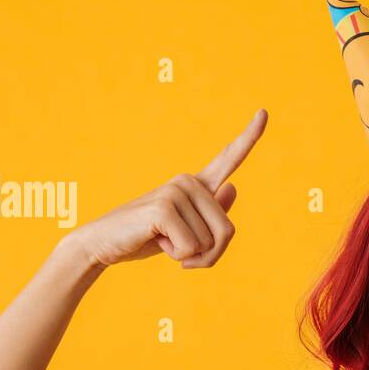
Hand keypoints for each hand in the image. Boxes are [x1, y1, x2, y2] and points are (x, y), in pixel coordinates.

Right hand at [67, 109, 267, 268]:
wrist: (103, 244)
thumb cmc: (147, 237)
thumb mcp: (186, 230)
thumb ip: (210, 215)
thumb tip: (233, 186)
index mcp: (196, 184)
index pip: (229, 158)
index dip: (250, 136)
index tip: (264, 112)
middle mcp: (189, 182)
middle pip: (228, 231)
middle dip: (210, 255)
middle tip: (181, 253)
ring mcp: (176, 191)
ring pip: (210, 243)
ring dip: (191, 257)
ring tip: (164, 243)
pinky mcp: (164, 207)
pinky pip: (191, 248)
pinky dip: (178, 257)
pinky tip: (156, 242)